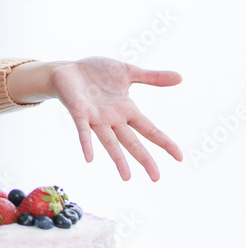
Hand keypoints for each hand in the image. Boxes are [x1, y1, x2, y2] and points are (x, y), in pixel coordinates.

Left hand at [47, 57, 182, 180]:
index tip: (179, 157)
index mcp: (126, 110)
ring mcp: (96, 118)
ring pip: (109, 142)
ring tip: (127, 177)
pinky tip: (89, 158)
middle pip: (132, 142)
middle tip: (156, 178)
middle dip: (144, 159)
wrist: (68, 69)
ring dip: (118, 159)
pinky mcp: (79, 112)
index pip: (149, 129)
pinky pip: (83, 130)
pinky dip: (86, 143)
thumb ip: (152, 77)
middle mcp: (113, 118)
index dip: (164, 142)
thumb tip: (181, 77)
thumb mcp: (128, 71)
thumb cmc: (97, 73)